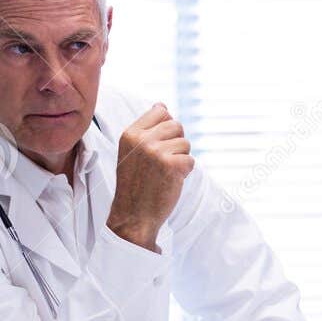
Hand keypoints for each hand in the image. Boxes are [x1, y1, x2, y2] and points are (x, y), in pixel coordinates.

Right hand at [107, 103, 193, 250]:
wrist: (133, 214)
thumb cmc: (135, 183)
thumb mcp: (132, 151)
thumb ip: (146, 130)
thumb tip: (162, 105)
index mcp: (131, 133)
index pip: (160, 111)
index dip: (167, 126)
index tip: (160, 144)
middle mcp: (142, 140)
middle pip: (176, 125)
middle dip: (176, 142)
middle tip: (163, 162)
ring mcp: (157, 152)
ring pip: (185, 143)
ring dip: (181, 158)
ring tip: (164, 173)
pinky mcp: (172, 166)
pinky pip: (190, 160)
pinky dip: (185, 172)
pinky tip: (170, 181)